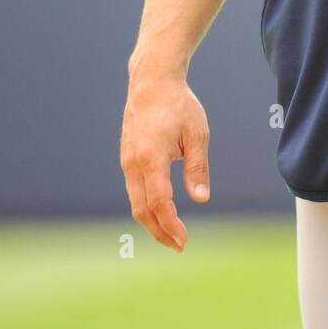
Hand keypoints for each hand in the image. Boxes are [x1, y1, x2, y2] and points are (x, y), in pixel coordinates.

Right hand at [120, 69, 210, 251]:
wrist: (152, 82)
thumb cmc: (179, 105)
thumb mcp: (197, 134)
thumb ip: (197, 168)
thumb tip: (201, 199)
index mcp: (151, 157)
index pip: (159, 202)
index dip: (171, 224)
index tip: (184, 239)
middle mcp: (133, 163)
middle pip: (142, 210)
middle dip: (160, 232)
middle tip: (179, 246)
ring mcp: (126, 161)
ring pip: (135, 202)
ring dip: (152, 222)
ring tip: (172, 234)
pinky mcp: (126, 158)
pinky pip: (134, 190)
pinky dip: (146, 206)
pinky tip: (162, 212)